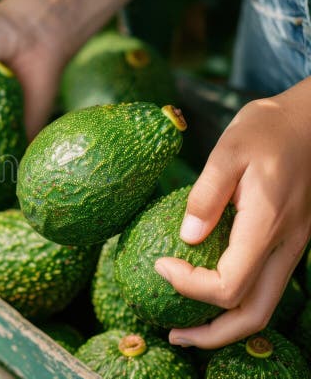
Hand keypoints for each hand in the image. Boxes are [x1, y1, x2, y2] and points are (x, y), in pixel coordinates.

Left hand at [154, 79, 310, 348]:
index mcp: (267, 224)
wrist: (308, 120)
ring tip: (186, 329)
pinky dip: (236, 304)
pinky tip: (207, 297)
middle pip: (253, 314)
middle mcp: (286, 244)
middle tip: (172, 334)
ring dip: (225, 326)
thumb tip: (187, 236)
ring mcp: (292, 247)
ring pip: (264, 307)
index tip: (159, 264)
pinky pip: (266, 288)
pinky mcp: (288, 243)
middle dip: (211, 333)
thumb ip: (206, 195)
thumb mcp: (227, 150)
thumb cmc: (266, 129)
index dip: (190, 286)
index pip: (229, 284)